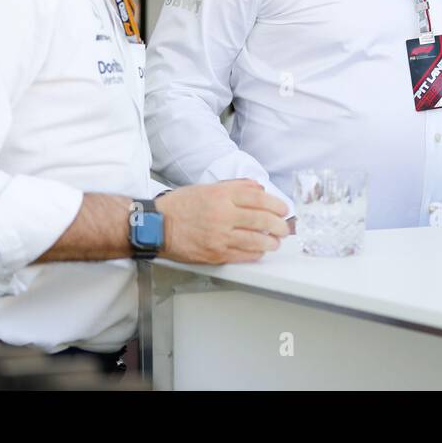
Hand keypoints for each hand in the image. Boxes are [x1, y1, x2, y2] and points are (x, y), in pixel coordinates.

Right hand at [157, 178, 289, 263]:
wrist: (157, 226)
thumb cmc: (180, 206)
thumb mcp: (207, 188)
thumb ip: (235, 187)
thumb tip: (259, 190)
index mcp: (221, 195)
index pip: (258, 198)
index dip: (276, 204)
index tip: (284, 209)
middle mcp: (223, 214)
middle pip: (261, 219)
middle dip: (279, 225)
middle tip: (284, 227)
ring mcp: (220, 236)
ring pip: (255, 239)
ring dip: (271, 241)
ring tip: (276, 242)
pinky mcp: (215, 253)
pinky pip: (242, 254)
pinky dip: (255, 253)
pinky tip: (260, 251)